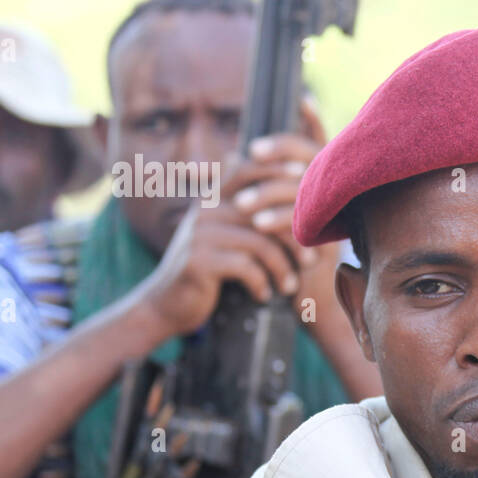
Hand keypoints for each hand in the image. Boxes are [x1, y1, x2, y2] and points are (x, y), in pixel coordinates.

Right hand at [132, 100, 326, 338]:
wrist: (167, 305)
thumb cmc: (207, 271)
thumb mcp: (224, 238)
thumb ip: (246, 214)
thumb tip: (285, 194)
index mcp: (212, 200)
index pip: (247, 172)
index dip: (278, 173)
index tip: (307, 187)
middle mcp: (205, 211)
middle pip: (265, 213)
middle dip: (294, 238)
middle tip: (310, 261)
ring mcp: (200, 234)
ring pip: (261, 243)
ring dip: (282, 268)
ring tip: (290, 286)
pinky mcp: (198, 261)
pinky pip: (246, 266)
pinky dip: (261, 283)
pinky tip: (264, 295)